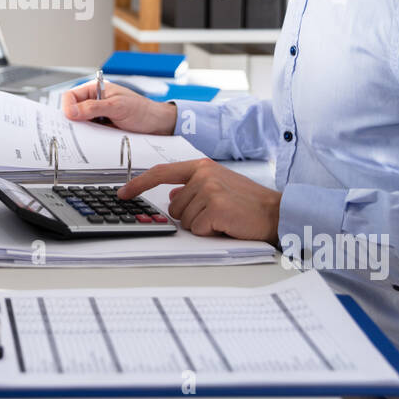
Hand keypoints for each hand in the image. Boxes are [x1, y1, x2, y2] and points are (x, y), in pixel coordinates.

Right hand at [61, 80, 176, 133]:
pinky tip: (95, 140)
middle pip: (72, 110)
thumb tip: (71, 111)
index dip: (67, 107)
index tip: (71, 118)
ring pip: (79, 123)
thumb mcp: (117, 107)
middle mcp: (94, 101)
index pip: (70, 96)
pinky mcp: (101, 127)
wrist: (156, 124)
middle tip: (77, 130)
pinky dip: (89, 137)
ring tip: (90, 134)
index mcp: (95, 89)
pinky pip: (88, 133)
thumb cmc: (141, 110)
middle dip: (72, 120)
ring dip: (82, 130)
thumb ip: (93, 107)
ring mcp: (97, 115)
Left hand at [118, 159, 280, 241]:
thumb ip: (193, 187)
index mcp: (201, 166)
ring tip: (224, 217)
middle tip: (216, 213)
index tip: (123, 194)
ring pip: (185, 220)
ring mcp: (209, 190)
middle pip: (173, 206)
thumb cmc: (248, 202)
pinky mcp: (215, 208)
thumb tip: (172, 195)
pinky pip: (197, 229)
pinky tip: (226, 224)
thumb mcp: (219, 186)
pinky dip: (210, 232)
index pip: (161, 173)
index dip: (139, 184)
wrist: (275, 212)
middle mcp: (203, 175)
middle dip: (191, 216)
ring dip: (202, 225)